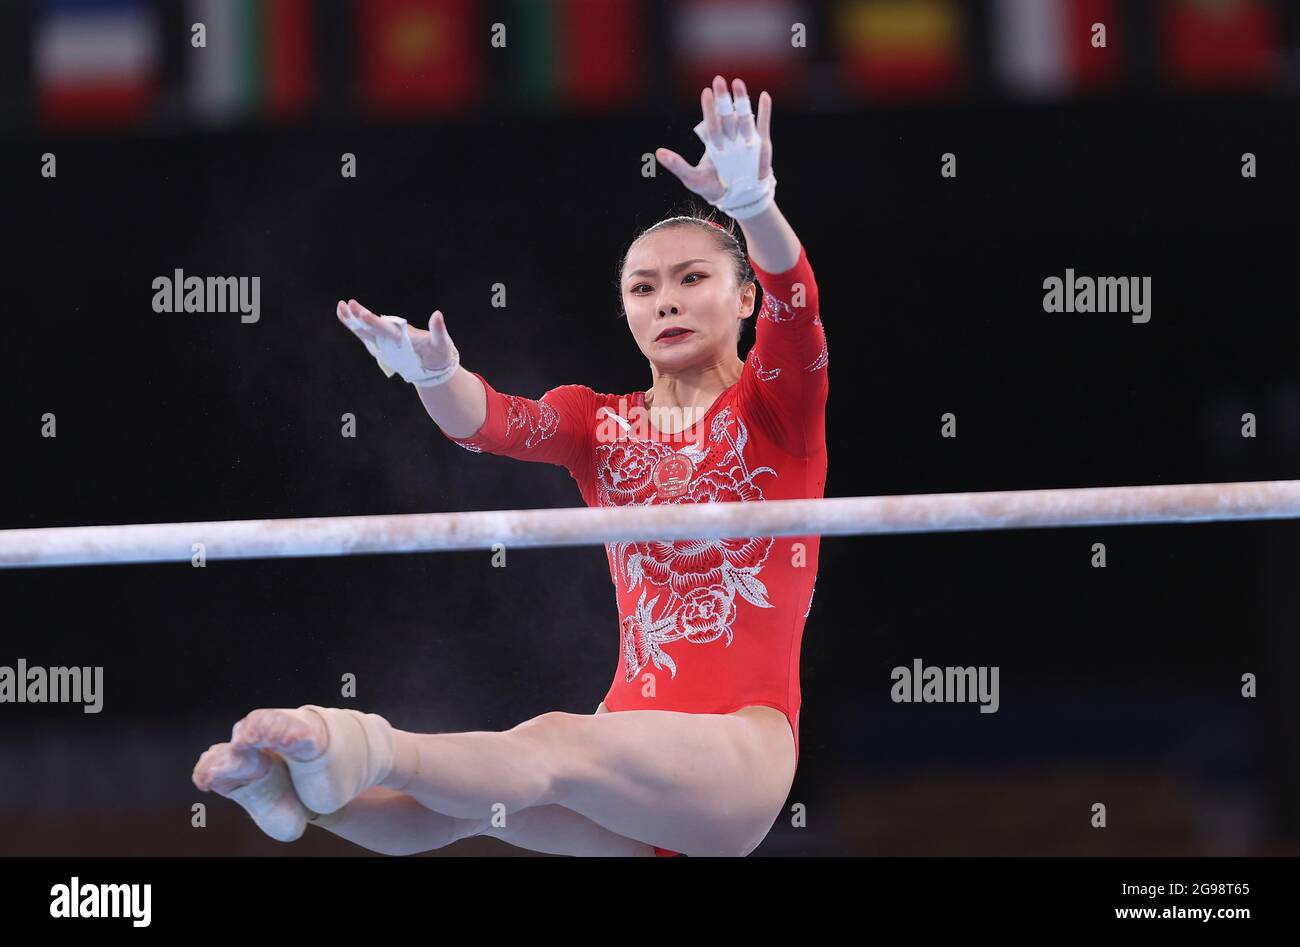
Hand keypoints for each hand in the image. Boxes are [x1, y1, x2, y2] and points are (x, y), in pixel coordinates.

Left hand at [336, 299, 457, 383]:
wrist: (430, 374)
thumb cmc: (439, 356)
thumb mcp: (443, 345)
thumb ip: (439, 330)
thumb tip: (438, 314)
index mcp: (403, 342)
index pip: (385, 330)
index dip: (373, 322)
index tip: (362, 313)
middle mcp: (389, 346)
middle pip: (369, 330)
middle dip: (357, 318)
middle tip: (347, 304)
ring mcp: (382, 347)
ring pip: (363, 333)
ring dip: (351, 320)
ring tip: (341, 306)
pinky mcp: (380, 346)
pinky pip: (363, 335)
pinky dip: (354, 325)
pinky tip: (346, 315)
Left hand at [655, 75, 773, 214]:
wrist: (740, 199)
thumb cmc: (714, 188)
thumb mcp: (693, 179)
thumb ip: (677, 165)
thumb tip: (657, 153)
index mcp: (714, 144)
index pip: (711, 123)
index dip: (709, 109)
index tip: (706, 92)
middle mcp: (730, 138)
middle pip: (726, 116)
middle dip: (723, 100)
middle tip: (718, 81)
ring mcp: (746, 140)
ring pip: (744, 117)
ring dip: (742, 100)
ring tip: (737, 83)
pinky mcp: (761, 145)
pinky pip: (763, 125)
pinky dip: (764, 112)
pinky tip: (764, 96)